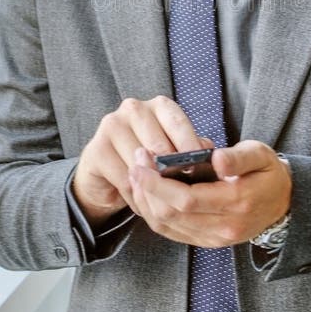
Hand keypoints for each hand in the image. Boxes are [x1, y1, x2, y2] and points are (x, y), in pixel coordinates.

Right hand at [73, 96, 212, 229]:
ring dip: (154, 187)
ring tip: (167, 204)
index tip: (200, 170)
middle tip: (184, 193)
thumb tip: (214, 159)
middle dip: (172, 171)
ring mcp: (112, 126)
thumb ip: (193, 150)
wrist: (106, 173)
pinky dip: (136, 195)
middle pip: (159, 144)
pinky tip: (145, 205)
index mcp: (159, 105)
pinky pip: (123, 177)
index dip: (190, 147)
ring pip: (141, 163)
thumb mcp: (175, 151)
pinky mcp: (96, 149)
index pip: (178, 122)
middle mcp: (134, 109)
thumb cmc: (151, 160)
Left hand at [128, 139, 291, 246]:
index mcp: (237, 202)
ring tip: (136, 175)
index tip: (142, 162)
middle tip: (135, 161)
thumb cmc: (268, 173)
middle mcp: (224, 227)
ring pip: (167, 226)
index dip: (159, 183)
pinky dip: (154, 213)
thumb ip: (239, 157)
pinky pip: (172, 232)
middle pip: (171, 215)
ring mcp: (215, 238)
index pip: (187, 200)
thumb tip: (216, 158)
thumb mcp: (261, 155)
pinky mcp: (207, 241)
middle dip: (147, 189)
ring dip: (146, 201)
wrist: (284, 203)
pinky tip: (146, 193)